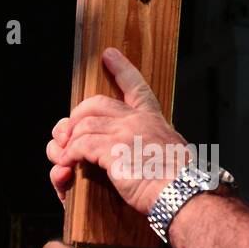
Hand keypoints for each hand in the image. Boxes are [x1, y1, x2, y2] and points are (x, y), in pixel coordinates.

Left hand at [47, 47, 190, 214]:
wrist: (183, 192)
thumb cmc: (180, 180)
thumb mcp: (172, 152)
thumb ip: (153, 143)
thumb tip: (140, 149)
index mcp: (154, 119)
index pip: (136, 87)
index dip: (122, 69)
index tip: (109, 56)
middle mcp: (138, 121)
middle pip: (97, 103)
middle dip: (77, 114)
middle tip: (68, 129)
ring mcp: (124, 134)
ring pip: (84, 125)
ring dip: (70, 140)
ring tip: (65, 154)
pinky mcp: (112, 152)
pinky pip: (80, 146)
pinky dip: (70, 155)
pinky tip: (68, 164)